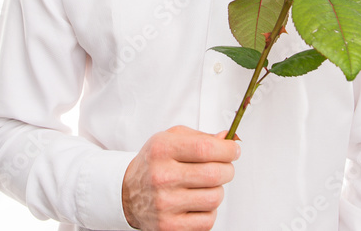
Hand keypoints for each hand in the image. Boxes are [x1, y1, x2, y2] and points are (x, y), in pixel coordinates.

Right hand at [121, 125, 239, 229]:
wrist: (127, 193)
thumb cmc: (154, 164)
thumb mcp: (169, 140)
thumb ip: (199, 137)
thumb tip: (227, 139)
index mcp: (162, 150)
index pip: (205, 148)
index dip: (227, 149)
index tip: (233, 150)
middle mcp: (162, 176)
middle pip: (214, 174)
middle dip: (227, 169)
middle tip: (224, 168)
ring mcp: (165, 204)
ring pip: (215, 197)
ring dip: (217, 191)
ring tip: (205, 186)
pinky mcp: (169, 226)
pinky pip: (208, 220)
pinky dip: (208, 211)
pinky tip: (196, 202)